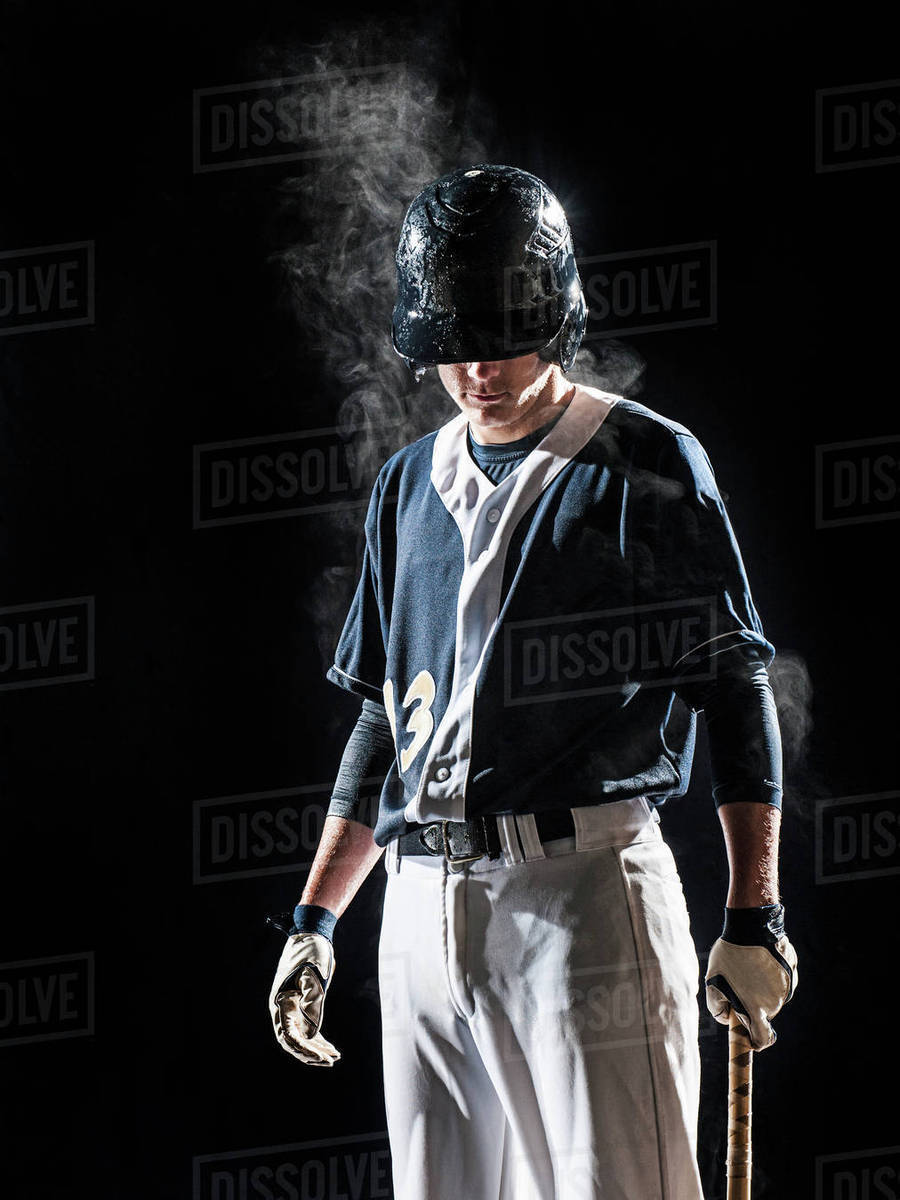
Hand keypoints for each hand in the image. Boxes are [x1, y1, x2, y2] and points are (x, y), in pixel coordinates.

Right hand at [269, 932, 340, 1065]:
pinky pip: (307, 1028)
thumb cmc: (312, 952)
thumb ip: (313, 1003)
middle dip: (310, 1054)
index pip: (288, 1036)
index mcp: (281, 1002)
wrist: (311, 933)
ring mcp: (291, 1007)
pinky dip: (318, 1040)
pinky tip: (331, 1048)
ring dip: (316, 1049)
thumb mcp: (315, 975)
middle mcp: (283, 1008)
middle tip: (331, 1061)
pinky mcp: (301, 1004)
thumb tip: (312, 1034)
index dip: (304, 1050)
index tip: (321, 1058)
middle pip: (293, 1042)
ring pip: (301, 1037)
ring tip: (334, 1057)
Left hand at [705, 904, 797, 1050]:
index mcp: (755, 1009)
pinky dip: (770, 977)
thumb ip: (717, 1008)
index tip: (749, 1039)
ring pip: (771, 997)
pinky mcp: (791, 974)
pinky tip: (759, 961)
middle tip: (738, 985)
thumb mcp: (711, 982)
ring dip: (760, 990)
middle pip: (763, 1014)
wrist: (750, 927)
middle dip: (752, 1006)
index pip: (762, 1039)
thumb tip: (728, 1019)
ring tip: (747, 968)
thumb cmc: (728, 956)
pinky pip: (779, 983)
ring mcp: (785, 989)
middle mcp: (774, 1003)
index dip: (755, 1042)